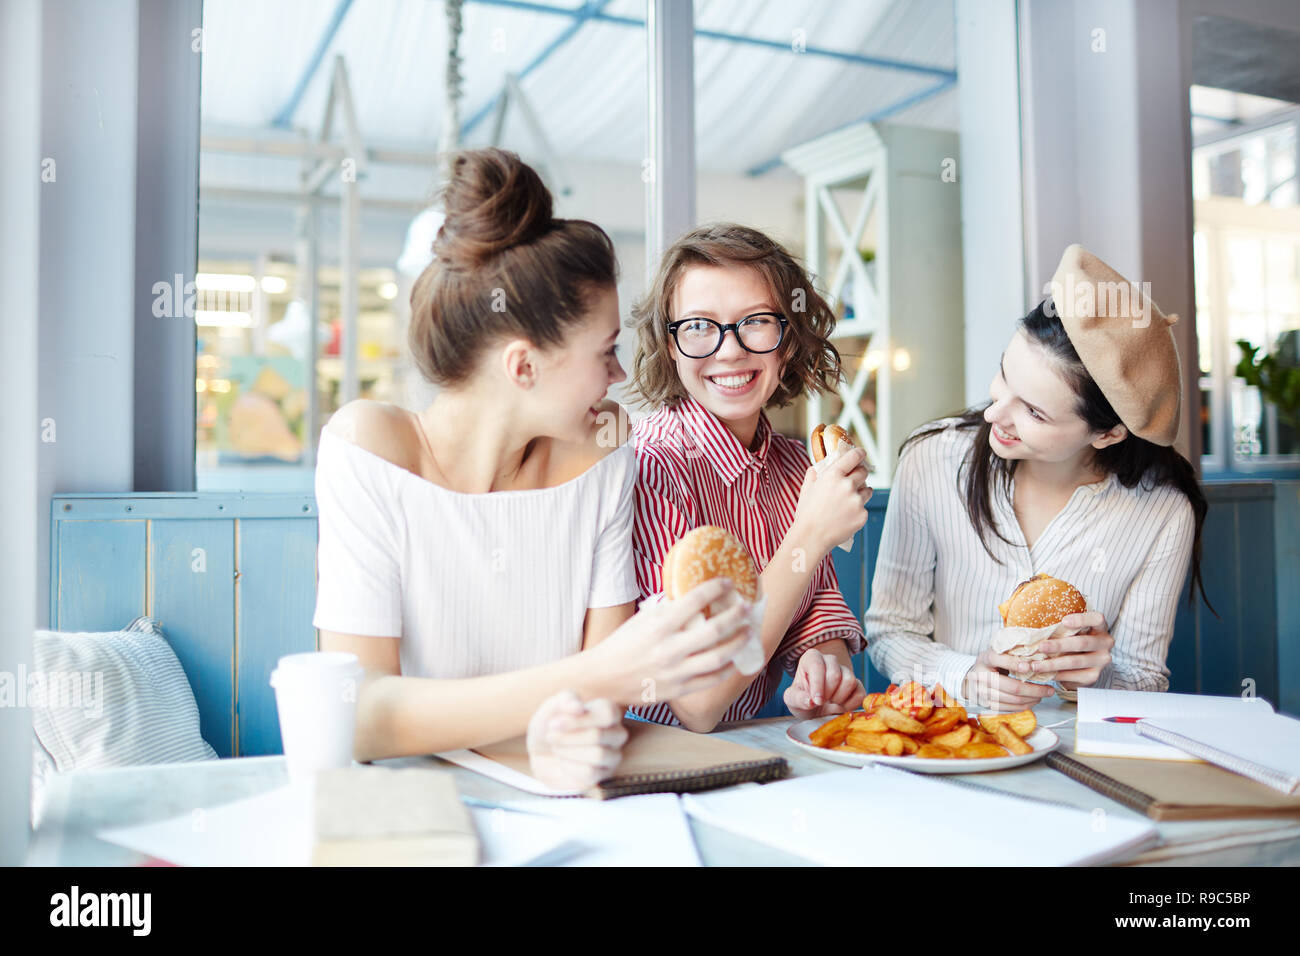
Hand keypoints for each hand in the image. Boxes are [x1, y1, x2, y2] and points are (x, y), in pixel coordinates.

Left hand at [526, 690, 627, 790]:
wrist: (541, 752)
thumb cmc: (552, 725)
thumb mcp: (552, 707)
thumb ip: (565, 701)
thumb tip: (577, 707)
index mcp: (608, 711)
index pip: (607, 714)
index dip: (579, 720)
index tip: (553, 723)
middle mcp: (616, 733)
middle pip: (598, 735)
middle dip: (568, 737)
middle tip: (550, 736)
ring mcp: (612, 756)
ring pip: (597, 755)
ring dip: (568, 751)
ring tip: (557, 748)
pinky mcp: (603, 775)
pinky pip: (590, 773)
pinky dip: (569, 767)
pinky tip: (564, 762)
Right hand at [589, 578, 755, 706]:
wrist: (602, 679)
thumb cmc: (621, 645)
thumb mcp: (640, 620)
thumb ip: (666, 611)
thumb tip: (692, 599)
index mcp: (659, 625)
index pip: (695, 600)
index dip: (715, 588)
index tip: (727, 583)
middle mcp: (669, 648)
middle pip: (714, 629)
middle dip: (736, 616)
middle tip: (747, 608)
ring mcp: (676, 671)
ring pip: (719, 657)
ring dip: (738, 642)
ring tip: (748, 632)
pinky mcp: (678, 690)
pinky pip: (711, 680)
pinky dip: (727, 669)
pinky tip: (734, 659)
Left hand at [784, 649, 864, 720]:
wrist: (815, 709)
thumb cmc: (802, 699)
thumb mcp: (792, 700)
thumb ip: (798, 699)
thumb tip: (810, 701)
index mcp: (811, 658)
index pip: (818, 666)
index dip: (818, 685)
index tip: (816, 701)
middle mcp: (830, 660)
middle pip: (835, 675)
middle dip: (828, 694)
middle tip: (821, 701)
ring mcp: (845, 671)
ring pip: (850, 681)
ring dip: (839, 698)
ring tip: (830, 702)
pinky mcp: (857, 684)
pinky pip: (860, 693)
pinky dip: (851, 704)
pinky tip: (841, 707)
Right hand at [789, 447, 871, 557]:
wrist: (811, 537)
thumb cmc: (807, 514)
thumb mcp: (806, 490)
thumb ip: (813, 475)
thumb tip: (816, 468)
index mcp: (833, 475)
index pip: (854, 457)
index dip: (860, 453)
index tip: (862, 453)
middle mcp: (847, 486)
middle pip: (864, 472)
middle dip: (860, 474)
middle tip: (854, 480)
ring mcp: (857, 501)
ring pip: (868, 491)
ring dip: (861, 492)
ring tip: (849, 501)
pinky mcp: (862, 515)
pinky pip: (864, 508)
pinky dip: (858, 511)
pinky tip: (846, 516)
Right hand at [962, 647, 1056, 711]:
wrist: (973, 677)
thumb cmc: (992, 662)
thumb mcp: (998, 652)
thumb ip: (1012, 651)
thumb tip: (1036, 651)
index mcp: (984, 659)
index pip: (997, 659)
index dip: (1013, 663)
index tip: (1030, 666)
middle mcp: (981, 677)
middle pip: (1012, 686)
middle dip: (1034, 689)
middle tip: (1050, 689)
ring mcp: (983, 693)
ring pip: (1013, 700)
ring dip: (1033, 699)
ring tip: (1044, 695)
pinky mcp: (987, 704)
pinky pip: (1010, 708)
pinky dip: (1025, 706)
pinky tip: (1034, 700)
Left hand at [1014, 612, 1113, 689]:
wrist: (1083, 664)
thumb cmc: (1073, 640)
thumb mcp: (1071, 631)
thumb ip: (1061, 628)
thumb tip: (1033, 624)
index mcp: (1100, 627)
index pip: (1097, 619)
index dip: (1082, 619)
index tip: (1064, 620)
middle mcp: (1105, 643)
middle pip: (1082, 643)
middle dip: (1059, 645)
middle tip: (1040, 647)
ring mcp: (1101, 661)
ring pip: (1075, 662)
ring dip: (1052, 664)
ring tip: (1034, 665)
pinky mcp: (1093, 676)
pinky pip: (1072, 676)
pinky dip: (1055, 674)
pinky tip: (1042, 674)